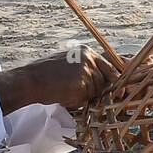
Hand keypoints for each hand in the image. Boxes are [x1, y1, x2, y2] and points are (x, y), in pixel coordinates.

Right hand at [0, 48, 119, 112]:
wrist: (29, 80)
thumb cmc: (47, 75)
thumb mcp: (69, 65)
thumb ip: (88, 70)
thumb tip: (111, 82)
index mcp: (85, 51)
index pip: (110, 64)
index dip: (116, 77)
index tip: (122, 86)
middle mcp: (88, 57)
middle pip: (105, 80)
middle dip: (96, 90)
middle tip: (76, 91)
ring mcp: (85, 69)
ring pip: (96, 90)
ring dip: (84, 96)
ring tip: (65, 90)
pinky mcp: (81, 81)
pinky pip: (86, 97)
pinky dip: (77, 101)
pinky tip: (64, 94)